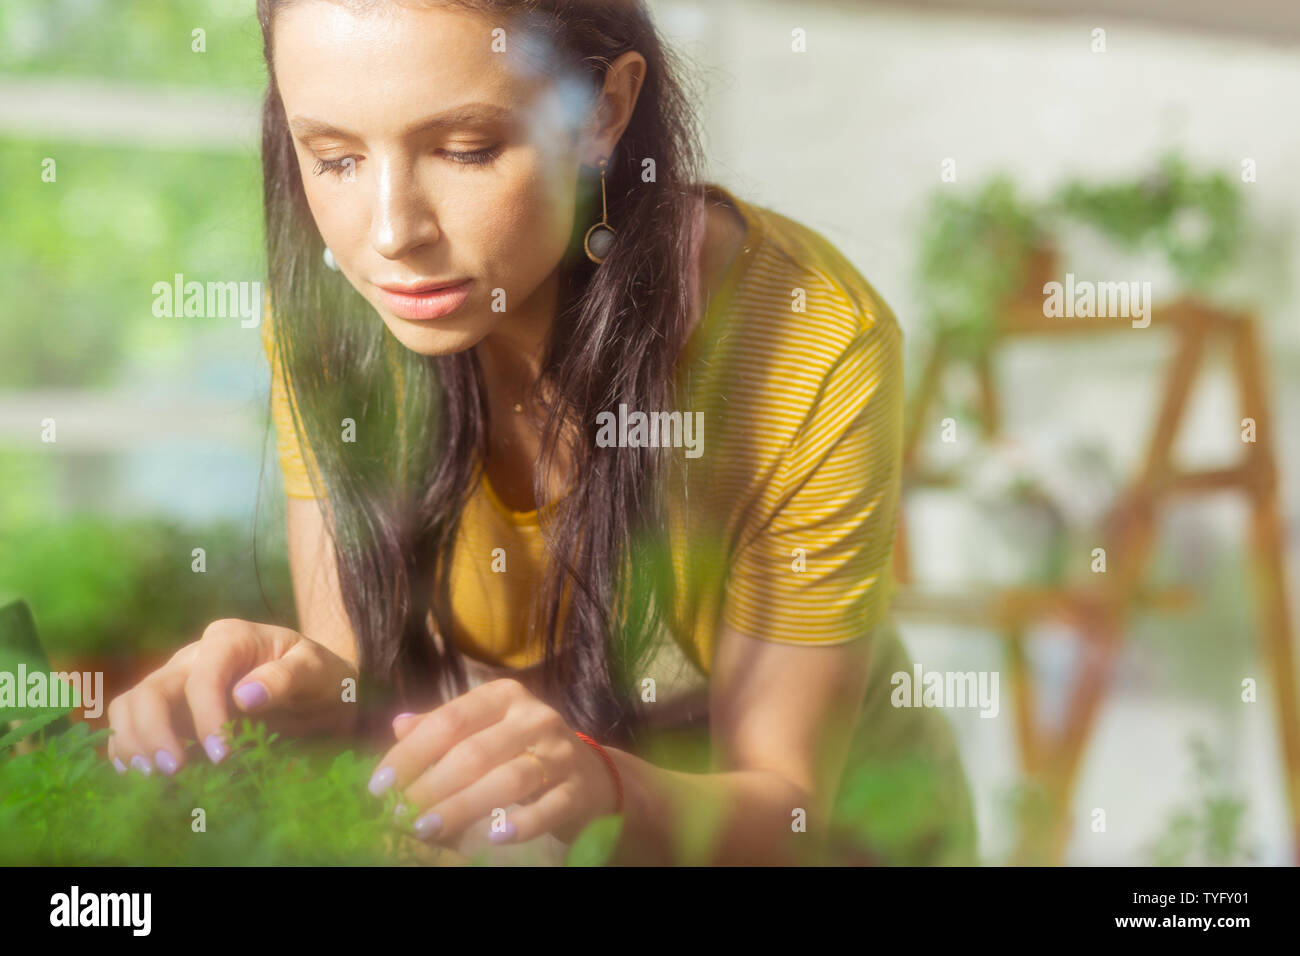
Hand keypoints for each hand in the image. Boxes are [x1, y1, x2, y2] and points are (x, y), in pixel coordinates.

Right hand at [106, 619, 357, 775]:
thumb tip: (244, 696)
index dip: (206, 717)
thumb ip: (286, 677)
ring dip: (132, 742)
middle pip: (152, 689)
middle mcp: (194, 657)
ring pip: (130, 705)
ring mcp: (177, 683)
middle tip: (173, 772)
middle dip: (154, 733)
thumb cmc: (319, 675)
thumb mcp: (318, 671)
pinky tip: (139, 779)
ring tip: (151, 779)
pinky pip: (131, 725)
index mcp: (230, 639)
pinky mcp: (170, 711)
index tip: (223, 756)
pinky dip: (127, 750)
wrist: (317, 686)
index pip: (202, 677)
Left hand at [368, 678, 618, 847]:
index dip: (411, 753)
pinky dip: (521, 823)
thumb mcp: (485, 729)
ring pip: (508, 779)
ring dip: (462, 807)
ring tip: (426, 829)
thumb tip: (398, 726)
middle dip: (430, 786)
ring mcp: (560, 753)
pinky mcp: (578, 790)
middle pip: (474, 752)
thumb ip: (443, 727)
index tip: (379, 785)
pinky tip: (492, 837)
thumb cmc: (522, 750)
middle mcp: (534, 718)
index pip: (450, 720)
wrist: (591, 777)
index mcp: (504, 696)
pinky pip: (548, 807)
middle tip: (398, 815)